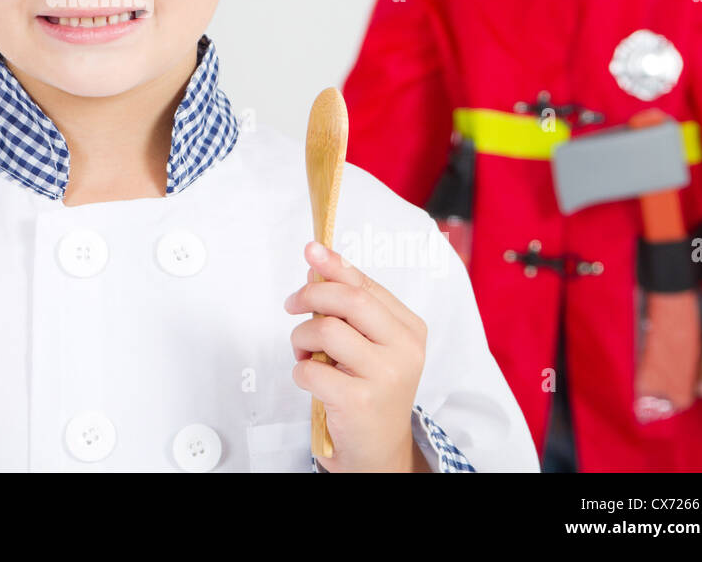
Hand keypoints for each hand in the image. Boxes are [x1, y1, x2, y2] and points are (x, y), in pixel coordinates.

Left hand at [284, 241, 427, 471]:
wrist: (378, 451)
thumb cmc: (369, 391)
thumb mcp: (368, 346)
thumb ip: (347, 309)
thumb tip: (315, 270)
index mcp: (410, 329)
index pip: (366, 285)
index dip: (335, 265)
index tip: (312, 250)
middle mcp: (405, 349)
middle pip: (349, 300)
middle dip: (311, 296)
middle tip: (291, 305)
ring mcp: (385, 375)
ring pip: (325, 331)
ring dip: (301, 339)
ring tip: (306, 355)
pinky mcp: (359, 400)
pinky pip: (310, 369)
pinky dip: (300, 371)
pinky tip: (313, 382)